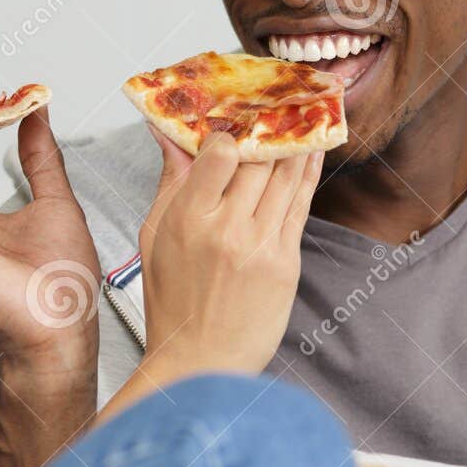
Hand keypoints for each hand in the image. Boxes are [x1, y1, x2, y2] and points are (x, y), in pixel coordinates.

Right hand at [131, 131, 321, 389]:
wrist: (201, 362)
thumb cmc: (172, 301)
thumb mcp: (154, 237)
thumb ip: (169, 180)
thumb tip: (169, 131)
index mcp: (187, 220)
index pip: (219, 153)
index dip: (229, 133)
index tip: (232, 125)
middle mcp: (226, 229)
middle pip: (258, 159)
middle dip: (268, 127)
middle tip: (277, 104)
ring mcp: (260, 246)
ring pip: (286, 176)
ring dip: (296, 142)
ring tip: (304, 115)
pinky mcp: (286, 263)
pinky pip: (300, 205)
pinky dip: (307, 173)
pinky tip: (312, 151)